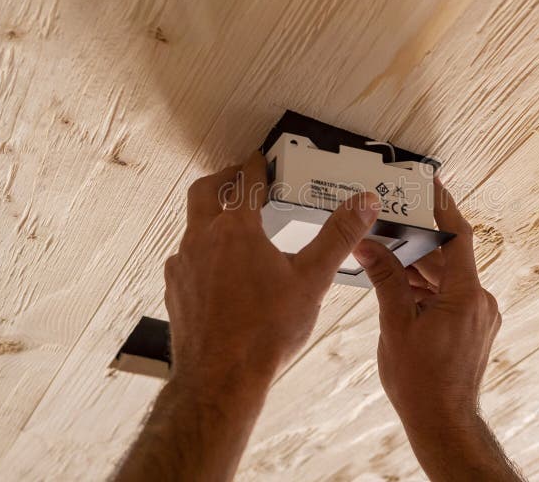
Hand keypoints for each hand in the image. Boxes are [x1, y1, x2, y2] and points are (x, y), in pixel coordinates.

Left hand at [164, 151, 380, 401]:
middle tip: (238, 176)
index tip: (259, 159)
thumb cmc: (265, 332)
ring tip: (233, 224)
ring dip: (211, 215)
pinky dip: (202, 249)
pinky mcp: (176, 289)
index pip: (246, 182)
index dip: (255, 166)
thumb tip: (362, 204)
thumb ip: (339, 237)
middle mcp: (203, 240)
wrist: (222, 379)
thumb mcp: (312, 279)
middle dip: (223, 178)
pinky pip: (186, 256)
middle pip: (205, 192)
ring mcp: (184, 265)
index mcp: (237, 230)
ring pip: (192, 225)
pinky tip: (219, 269)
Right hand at [353, 178, 500, 430]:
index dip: (444, 206)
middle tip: (389, 224)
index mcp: (466, 296)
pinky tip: (401, 285)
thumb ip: (386, 279)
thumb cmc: (422, 382)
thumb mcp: (396, 324)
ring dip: (419, 267)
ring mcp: (479, 315)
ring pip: (448, 277)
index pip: (459, 236)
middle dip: (417, 242)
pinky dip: (427, 287)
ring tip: (386, 256)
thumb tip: (370, 247)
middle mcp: (480, 301)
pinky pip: (450, 294)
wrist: (443, 422)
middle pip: (449, 257)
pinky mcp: (474, 326)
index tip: (433, 184)